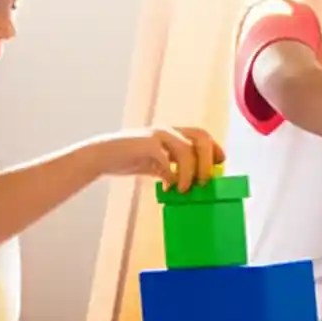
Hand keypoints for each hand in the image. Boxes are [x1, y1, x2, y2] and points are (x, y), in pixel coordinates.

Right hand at [90, 126, 224, 191]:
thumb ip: (174, 168)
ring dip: (190, 171)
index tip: (220, 166)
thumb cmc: (131, 160)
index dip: (215, 149)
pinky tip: (168, 185)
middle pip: (201, 136)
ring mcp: (156, 135)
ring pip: (186, 148)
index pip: (202, 135)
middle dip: (207, 160)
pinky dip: (171, 174)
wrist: (101, 157)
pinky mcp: (144, 144)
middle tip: (205, 181)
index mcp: (173, 133)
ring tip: (185, 189)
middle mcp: (168, 131)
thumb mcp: (158, 163)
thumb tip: (193, 184)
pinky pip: (165, 158)